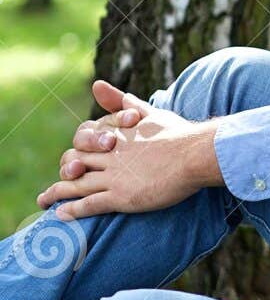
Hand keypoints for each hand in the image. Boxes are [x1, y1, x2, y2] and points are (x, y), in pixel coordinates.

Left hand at [37, 80, 221, 219]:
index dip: (79, 148)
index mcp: (115, 135)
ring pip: (75, 184)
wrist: (196, 154)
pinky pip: (89, 204)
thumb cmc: (179, 134)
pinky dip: (73, 209)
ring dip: (56, 193)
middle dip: (63, 171)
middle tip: (54, 182)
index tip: (74, 157)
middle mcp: (109, 155)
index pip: (85, 139)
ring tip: (43, 200)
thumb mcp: (149, 112)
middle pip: (74, 161)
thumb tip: (98, 85)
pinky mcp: (121, 197)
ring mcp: (113, 176)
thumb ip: (124, 102)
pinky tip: (60, 214)